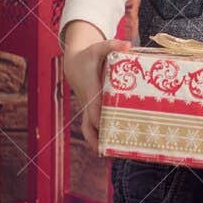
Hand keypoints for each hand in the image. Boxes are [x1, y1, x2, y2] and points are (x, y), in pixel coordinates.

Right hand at [61, 21, 127, 150]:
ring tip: (108, 157)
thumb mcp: (99, 47)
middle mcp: (88, 102)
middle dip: (96, 138)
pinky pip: (94, 127)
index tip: (105, 127)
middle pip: (89, 125)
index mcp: (90, 90)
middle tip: (105, 153)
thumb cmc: (89, 56)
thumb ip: (112, 45)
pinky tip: (112, 148)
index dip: (98, 117)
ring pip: (89, 129)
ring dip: (96, 143)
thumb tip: (128, 44)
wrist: (74, 64)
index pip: (93, 107)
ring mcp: (89, 108)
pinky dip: (100, 137)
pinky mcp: (91, 111)